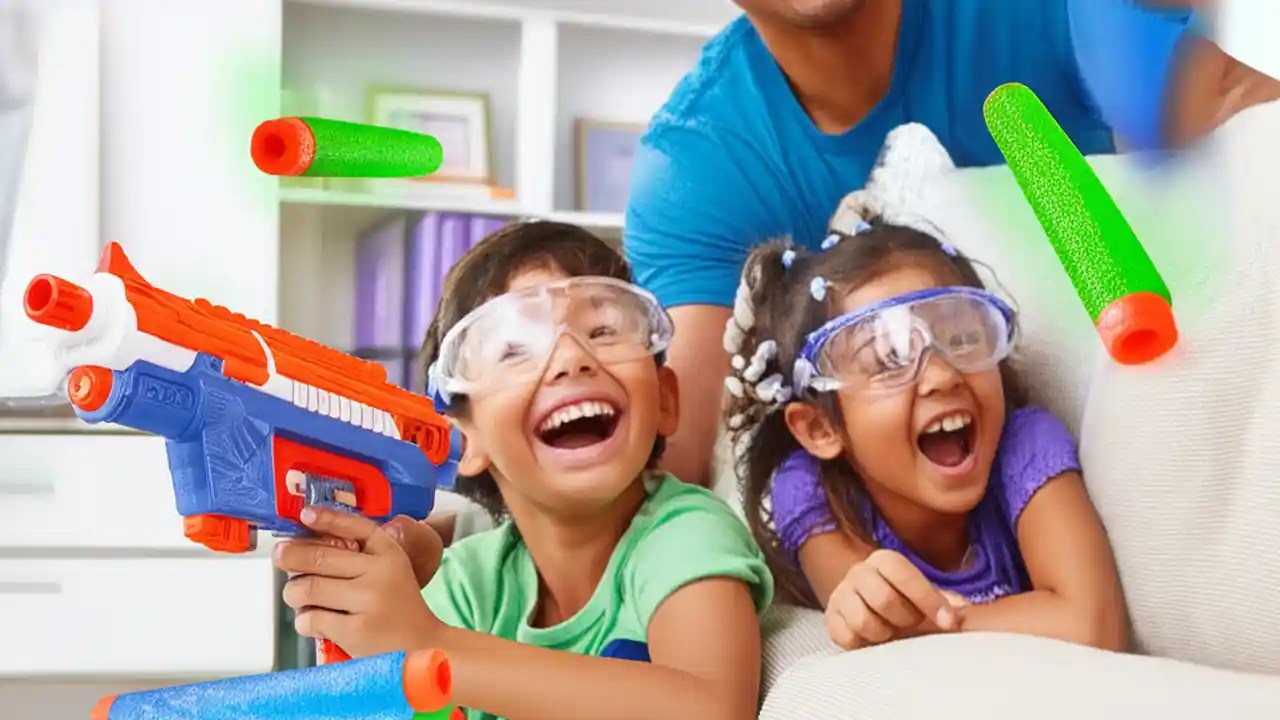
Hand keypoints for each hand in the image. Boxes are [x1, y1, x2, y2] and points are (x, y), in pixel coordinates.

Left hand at [274, 507, 443, 657]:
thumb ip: (360, 559)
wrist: (423, 649)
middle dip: (291, 556)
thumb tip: (306, 548)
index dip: (328, 519)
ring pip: (308, 588)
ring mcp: (368, 602)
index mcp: (390, 555)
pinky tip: (313, 622)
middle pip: (320, 558)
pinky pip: (311, 619)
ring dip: (293, 593)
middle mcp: (380, 574)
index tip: (305, 514)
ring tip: (297, 597)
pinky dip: (304, 621)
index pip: (357, 527)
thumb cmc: (398, 611)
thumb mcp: (391, 574)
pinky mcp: (355, 631)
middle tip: (280, 556)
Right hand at [824, 549, 963, 649]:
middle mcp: (859, 571)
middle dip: (905, 619)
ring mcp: (840, 594)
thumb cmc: (905, 604)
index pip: (905, 575)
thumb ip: (947, 602)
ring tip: (890, 631)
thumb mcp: (926, 598)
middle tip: (911, 624)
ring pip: (863, 620)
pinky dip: (863, 643)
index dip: (929, 600)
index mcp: (885, 560)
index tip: (948, 622)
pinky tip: (871, 638)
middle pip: (884, 599)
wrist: (869, 609)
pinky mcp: (830, 618)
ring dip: (884, 633)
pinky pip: (846, 636)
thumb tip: (963, 612)